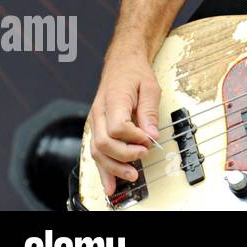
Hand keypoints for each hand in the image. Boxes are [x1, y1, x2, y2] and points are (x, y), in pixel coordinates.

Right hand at [88, 47, 161, 196]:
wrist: (122, 63)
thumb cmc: (135, 73)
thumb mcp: (150, 87)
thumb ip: (150, 112)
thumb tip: (152, 135)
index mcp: (113, 100)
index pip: (116, 127)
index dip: (133, 137)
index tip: (148, 139)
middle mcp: (99, 113)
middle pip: (104, 143)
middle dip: (124, 155)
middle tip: (144, 155)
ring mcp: (95, 122)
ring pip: (97, 151)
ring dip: (113, 167)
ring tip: (131, 176)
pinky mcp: (97, 129)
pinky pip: (96, 152)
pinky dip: (104, 169)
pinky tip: (111, 183)